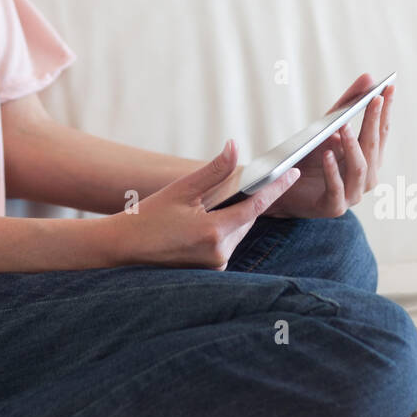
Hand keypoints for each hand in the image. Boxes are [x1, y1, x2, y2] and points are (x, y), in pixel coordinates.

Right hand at [114, 140, 299, 270]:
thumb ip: (213, 170)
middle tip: (249, 178)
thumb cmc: (148, 216)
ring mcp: (215, 265)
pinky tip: (207, 219)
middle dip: (249, 199)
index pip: (256, 207)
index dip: (277, 187)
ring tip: (218, 201)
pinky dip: (224, 228)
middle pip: (247, 219)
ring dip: (235, 215)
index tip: (293, 172)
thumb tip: (234, 147)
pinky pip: (227, 243)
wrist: (123, 248)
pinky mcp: (210, 270)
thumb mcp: (181, 189)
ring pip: (237, 231)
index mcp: (213, 231)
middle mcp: (219, 252)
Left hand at [262, 72, 393, 219]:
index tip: (389, 88)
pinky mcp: (333, 207)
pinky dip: (332, 171)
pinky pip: (336, 188)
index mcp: (369, 160)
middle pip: (373, 148)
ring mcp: (351, 194)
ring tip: (344, 128)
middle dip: (374, 123)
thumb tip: (368, 78)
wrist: (281, 187)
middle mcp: (365, 178)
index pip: (381, 133)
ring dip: (353, 146)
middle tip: (374, 100)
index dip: (385, 111)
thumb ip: (348, 105)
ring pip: (359, 169)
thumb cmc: (309, 156)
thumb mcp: (328, 127)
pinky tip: (327, 154)